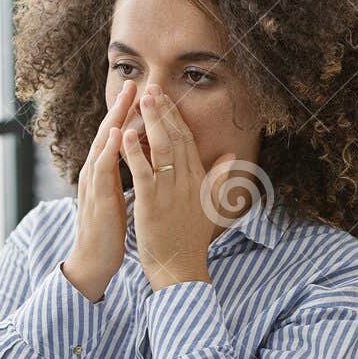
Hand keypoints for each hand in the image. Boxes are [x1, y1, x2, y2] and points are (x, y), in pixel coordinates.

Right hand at [62, 80, 137, 302]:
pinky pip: (101, 168)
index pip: (118, 135)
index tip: (145, 94)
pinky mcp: (96, 197)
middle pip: (108, 131)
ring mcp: (93, 182)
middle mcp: (96, 171)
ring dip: (114, 118)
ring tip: (126, 97)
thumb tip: (146, 161)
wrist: (95, 259)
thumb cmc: (112, 229)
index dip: (130, 114)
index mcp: (105, 171)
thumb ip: (132, 176)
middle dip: (121, 107)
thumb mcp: (125, 196)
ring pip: (103, 143)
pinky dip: (109, 148)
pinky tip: (116, 133)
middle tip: (135, 82)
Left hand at [121, 84, 234, 290]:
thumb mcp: (208, 206)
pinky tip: (125, 135)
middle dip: (163, 111)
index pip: (188, 141)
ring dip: (151, 123)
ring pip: (162, 150)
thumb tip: (232, 156)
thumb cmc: (189, 241)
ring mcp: (170, 192)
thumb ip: (218, 179)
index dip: (176, 117)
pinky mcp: (153, 205)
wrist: (181, 270)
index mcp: (198, 181)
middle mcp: (187, 182)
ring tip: (142, 101)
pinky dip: (134, 152)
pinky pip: (143, 173)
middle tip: (152, 88)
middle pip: (176, 139)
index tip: (165, 97)